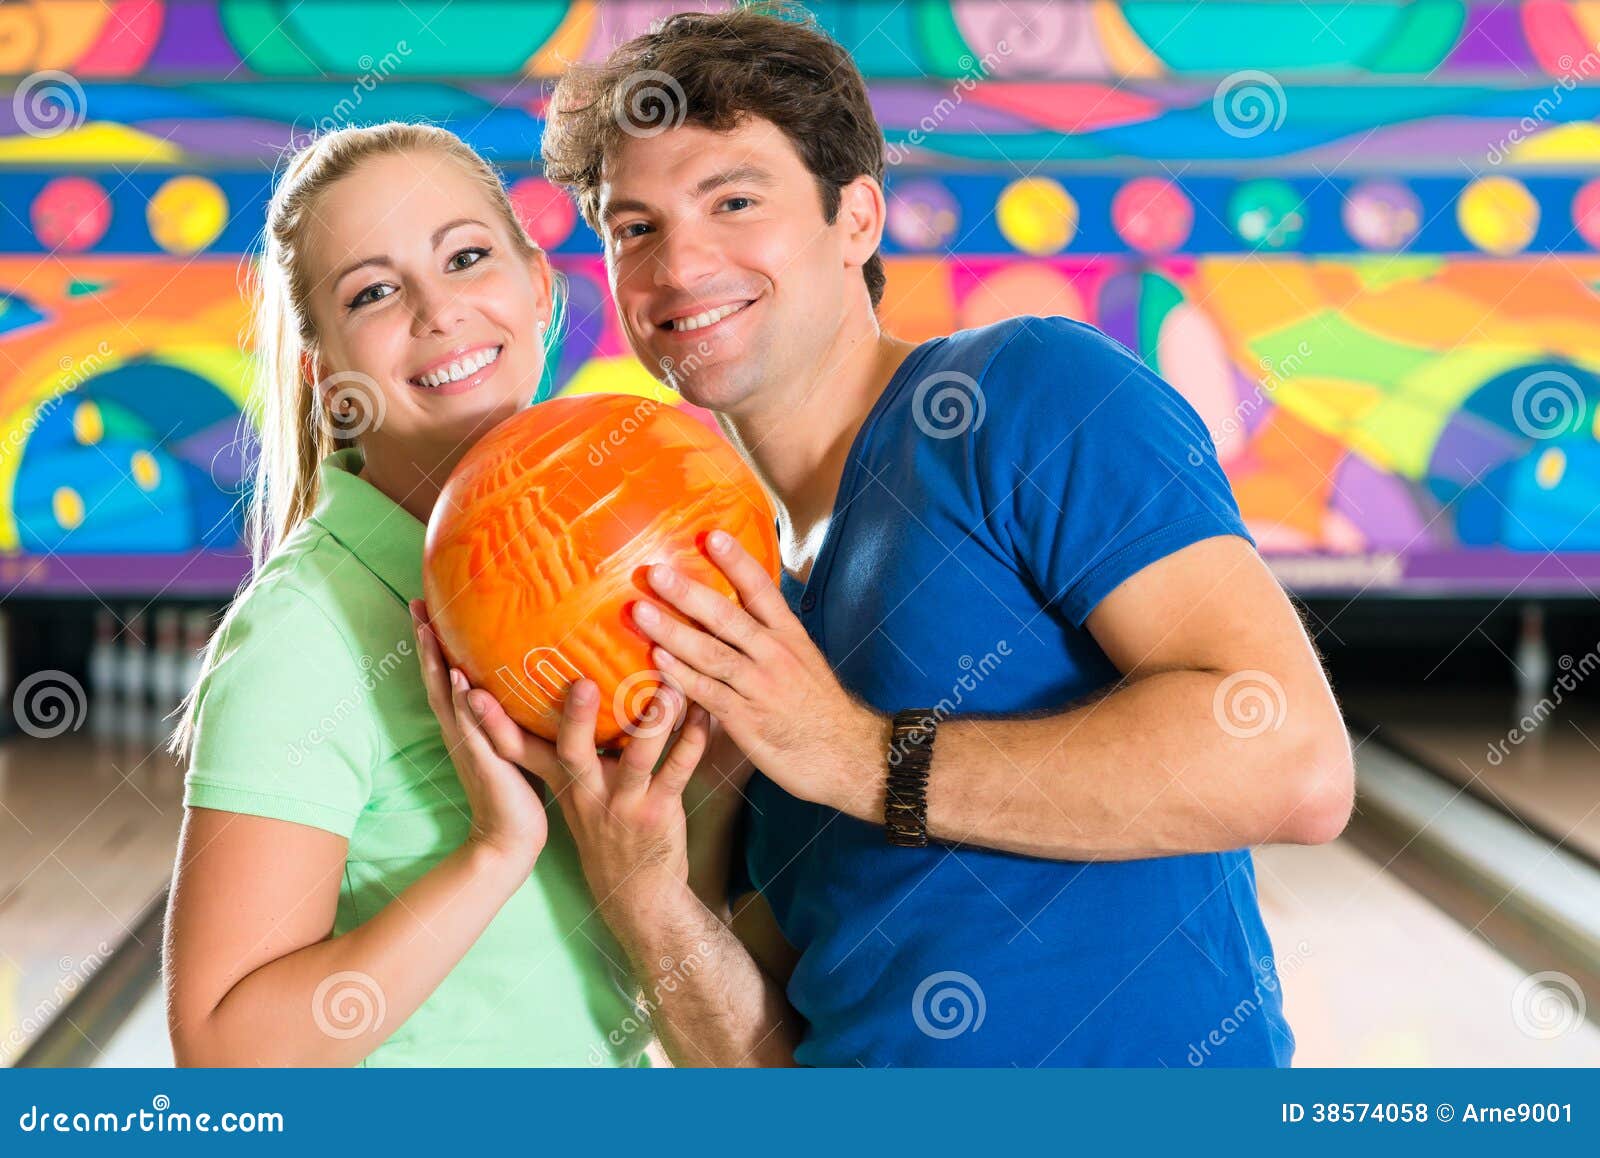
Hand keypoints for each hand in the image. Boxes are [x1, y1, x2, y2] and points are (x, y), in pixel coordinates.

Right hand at [416, 629, 713, 915]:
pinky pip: (680, 771)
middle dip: (575, 716)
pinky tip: (707, 712)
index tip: (470, 688)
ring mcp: (624, 804)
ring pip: (639, 759)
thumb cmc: (606, 828)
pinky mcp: (659, 812)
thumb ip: (562, 750)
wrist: (635, 894)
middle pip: (572, 751)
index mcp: (563, 781)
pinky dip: (695, 740)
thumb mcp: (576, 794)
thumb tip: (557, 690)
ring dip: (655, 721)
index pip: (518, 748)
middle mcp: (587, 792)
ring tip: (670, 685)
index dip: (492, 720)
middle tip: (581, 680)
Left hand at [628, 530, 887, 811]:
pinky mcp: (746, 718)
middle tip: (655, 572)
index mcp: (789, 635)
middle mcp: (774, 654)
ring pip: (710, 652)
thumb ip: (767, 638)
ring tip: (640, 611)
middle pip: (726, 616)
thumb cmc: (819, 707)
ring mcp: (759, 686)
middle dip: (687, 593)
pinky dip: (681, 675)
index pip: (761, 589)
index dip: (735, 562)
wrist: (846, 754)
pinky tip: (657, 660)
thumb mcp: (803, 661)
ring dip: (672, 630)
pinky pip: (707, 692)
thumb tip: (728, 614)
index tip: (710, 536)